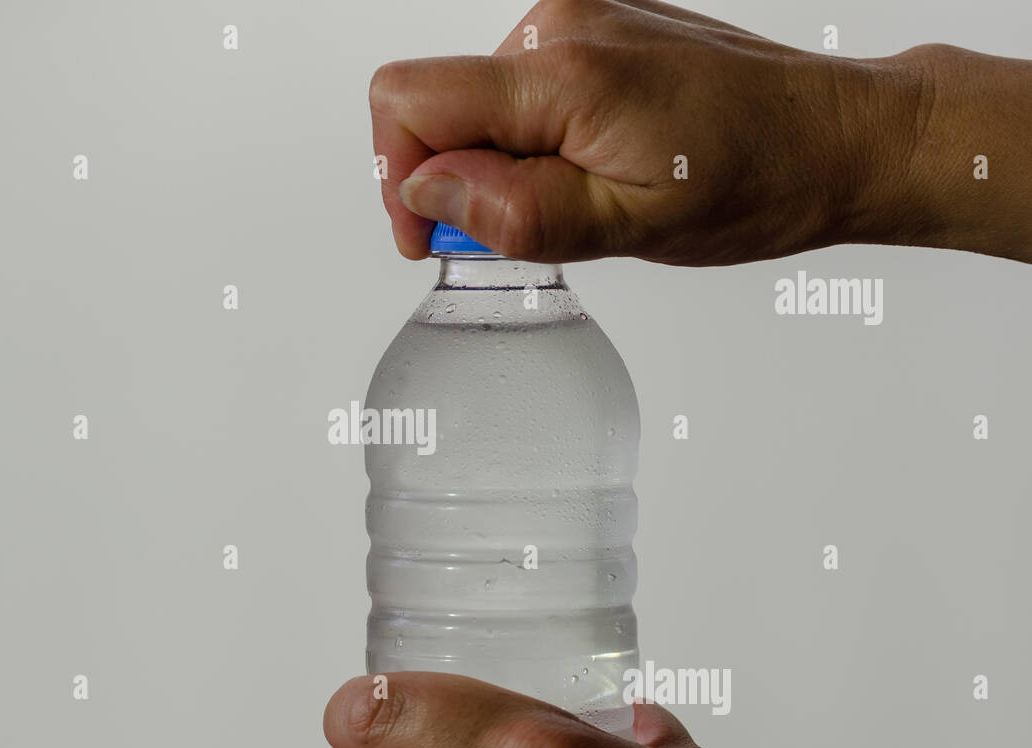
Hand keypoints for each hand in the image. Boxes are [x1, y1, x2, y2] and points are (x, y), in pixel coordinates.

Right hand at [370, 0, 1031, 264]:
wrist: (835, 136)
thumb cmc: (759, 180)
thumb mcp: (631, 228)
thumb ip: (518, 213)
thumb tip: (430, 195)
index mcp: (565, 72)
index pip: (410, 99)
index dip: (399, 179)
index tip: (434, 238)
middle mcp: (563, 24)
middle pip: (437, 103)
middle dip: (459, 182)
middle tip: (532, 230)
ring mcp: (580, 17)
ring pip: (477, 103)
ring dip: (502, 167)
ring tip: (583, 199)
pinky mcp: (595, 26)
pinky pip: (517, 89)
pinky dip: (531, 142)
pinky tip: (591, 169)